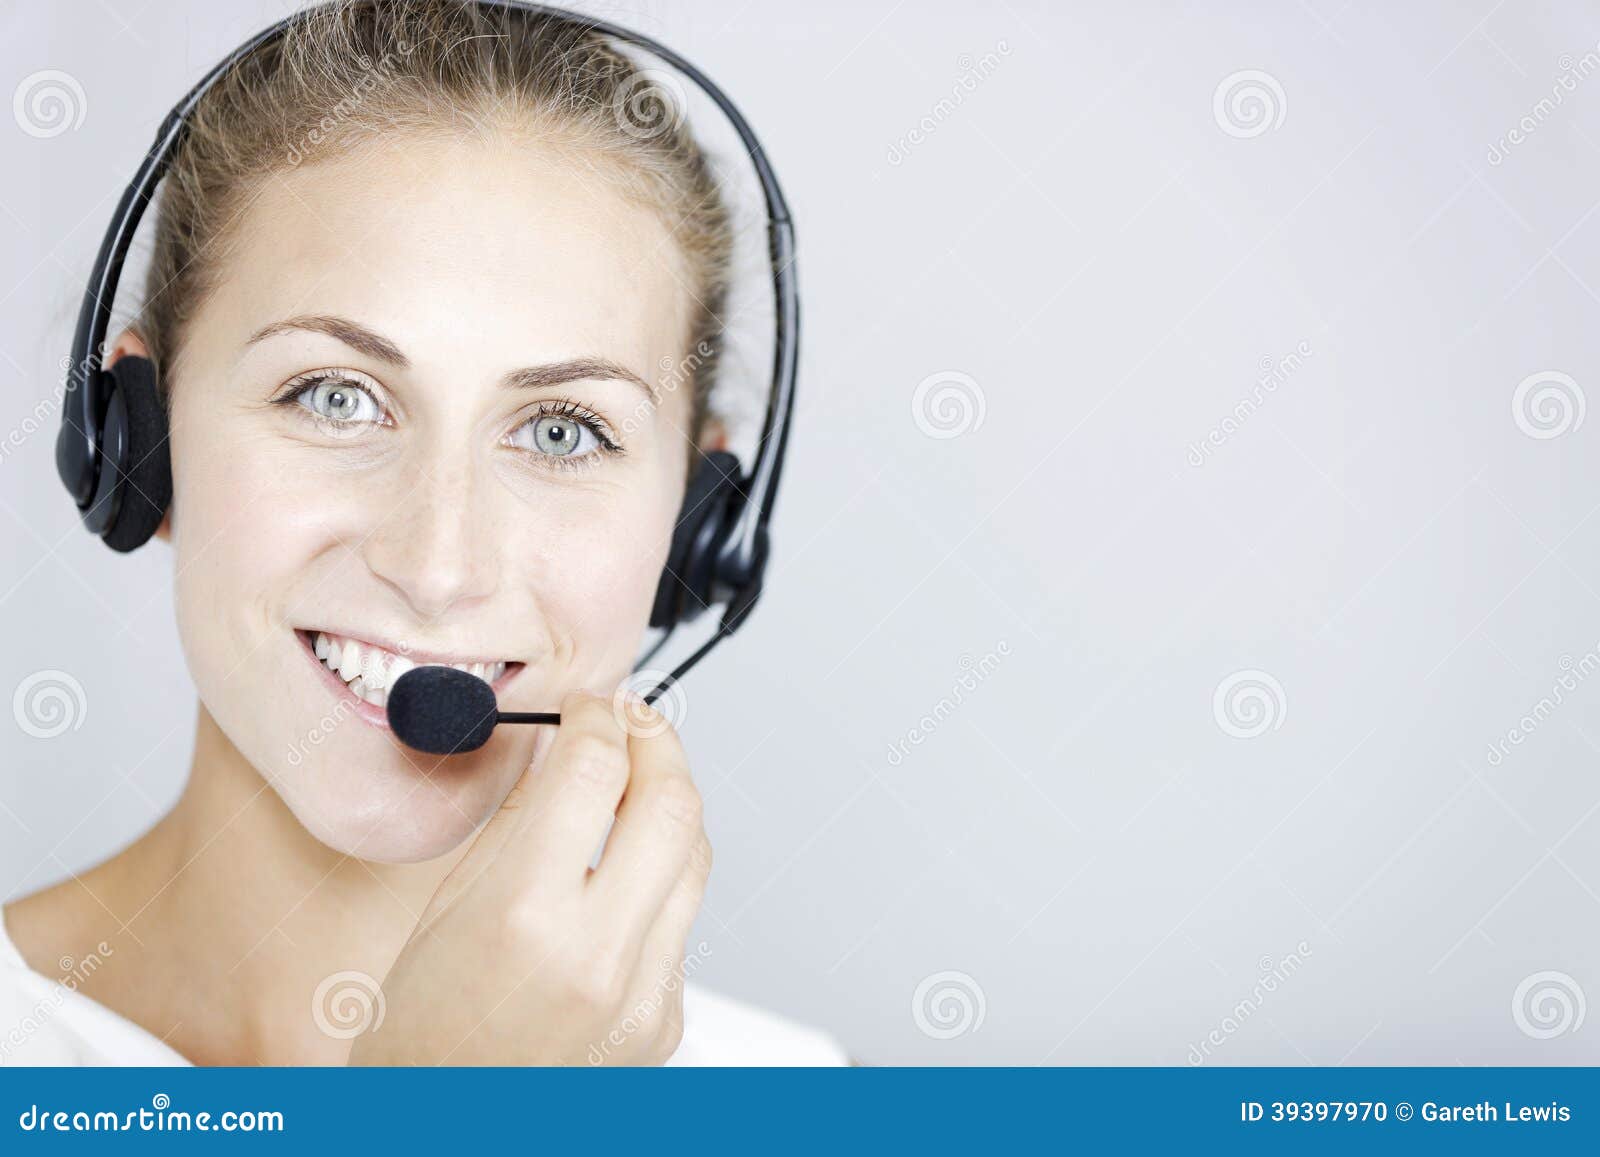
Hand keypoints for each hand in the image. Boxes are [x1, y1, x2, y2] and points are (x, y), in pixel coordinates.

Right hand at [349, 691, 711, 1065]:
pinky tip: (618, 880)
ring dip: (670, 806)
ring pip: (696, 859)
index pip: (595, 772)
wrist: (444, 1134)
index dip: (598, 718)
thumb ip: (516, 826)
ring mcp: (642, 997)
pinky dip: (657, 883)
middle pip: (674, 805)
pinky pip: (682, 923)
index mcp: (523, 918)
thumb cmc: (420, 1038)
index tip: (588, 707)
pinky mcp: (663, 1023)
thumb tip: (562, 754)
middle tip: (633, 722)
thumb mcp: (446, 912)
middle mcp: (597, 958)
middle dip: (659, 742)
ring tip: (634, 786)